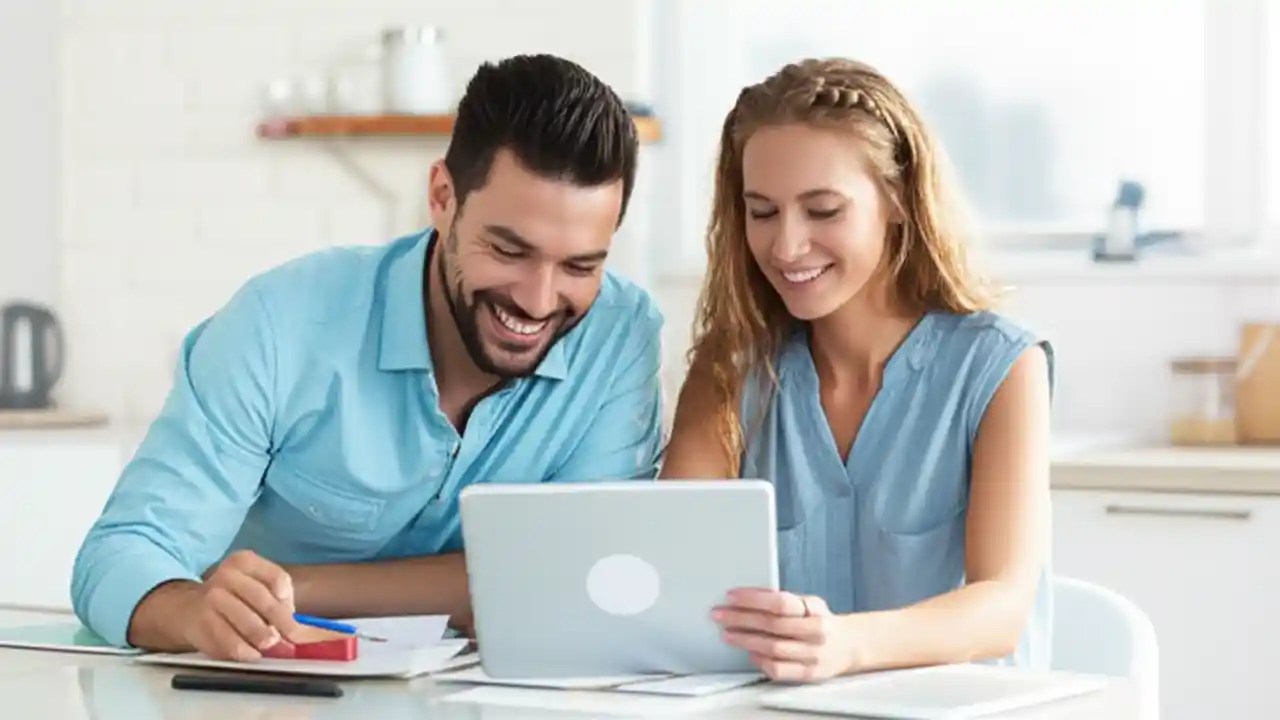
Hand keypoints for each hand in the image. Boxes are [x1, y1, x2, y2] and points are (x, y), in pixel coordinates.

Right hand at [179, 550, 304, 660]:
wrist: (186, 608)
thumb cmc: (233, 599)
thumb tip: (306, 632)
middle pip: (264, 600)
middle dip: (282, 624)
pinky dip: (244, 651)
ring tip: (270, 646)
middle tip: (291, 639)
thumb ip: (279, 602)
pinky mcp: (200, 623)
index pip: (276, 577)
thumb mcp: (255, 587)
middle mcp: (226, 575)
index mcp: (244, 562)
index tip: (292, 614)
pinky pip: (228, 641)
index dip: (287, 598)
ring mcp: (211, 598)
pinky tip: (250, 654)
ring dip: (263, 638)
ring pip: (247, 622)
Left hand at [713, 588, 855, 682]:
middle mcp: (815, 632)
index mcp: (814, 610)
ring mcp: (813, 654)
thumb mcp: (809, 603)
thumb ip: (784, 600)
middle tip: (720, 614)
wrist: (848, 646)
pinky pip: (779, 669)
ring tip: (727, 634)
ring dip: (745, 640)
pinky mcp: (809, 673)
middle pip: (772, 625)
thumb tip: (749, 595)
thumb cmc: (820, 621)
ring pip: (773, 648)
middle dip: (741, 618)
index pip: (780, 602)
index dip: (753, 599)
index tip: (731, 596)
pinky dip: (760, 661)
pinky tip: (749, 653)